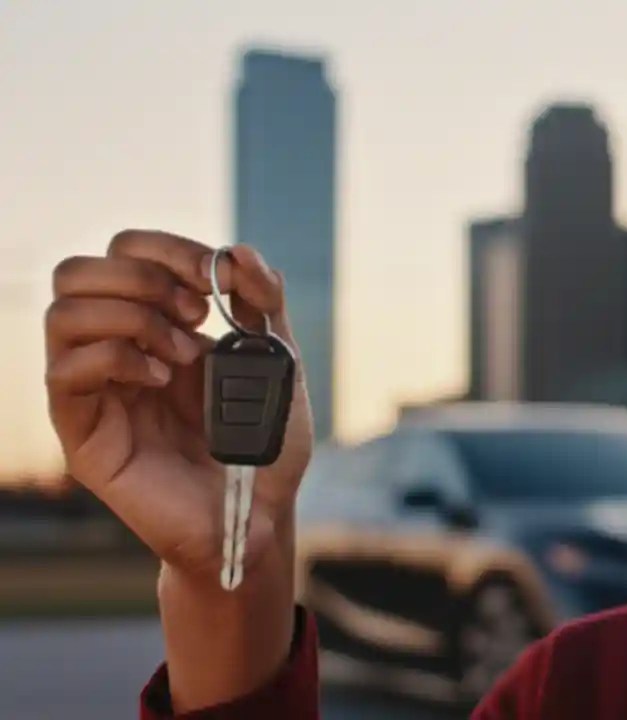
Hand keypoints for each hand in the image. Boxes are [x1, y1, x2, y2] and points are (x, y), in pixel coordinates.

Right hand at [45, 230, 314, 582]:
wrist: (260, 514)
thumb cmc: (264, 443)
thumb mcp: (278, 361)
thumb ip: (264, 303)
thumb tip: (237, 252)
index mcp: (157, 324)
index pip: (124, 252)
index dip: (167, 249)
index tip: (214, 279)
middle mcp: (115, 348)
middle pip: (77, 271)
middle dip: (142, 277)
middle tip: (195, 315)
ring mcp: (94, 389)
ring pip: (63, 313)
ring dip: (133, 318)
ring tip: (181, 356)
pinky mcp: (83, 431)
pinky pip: (64, 371)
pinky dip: (118, 358)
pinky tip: (161, 380)